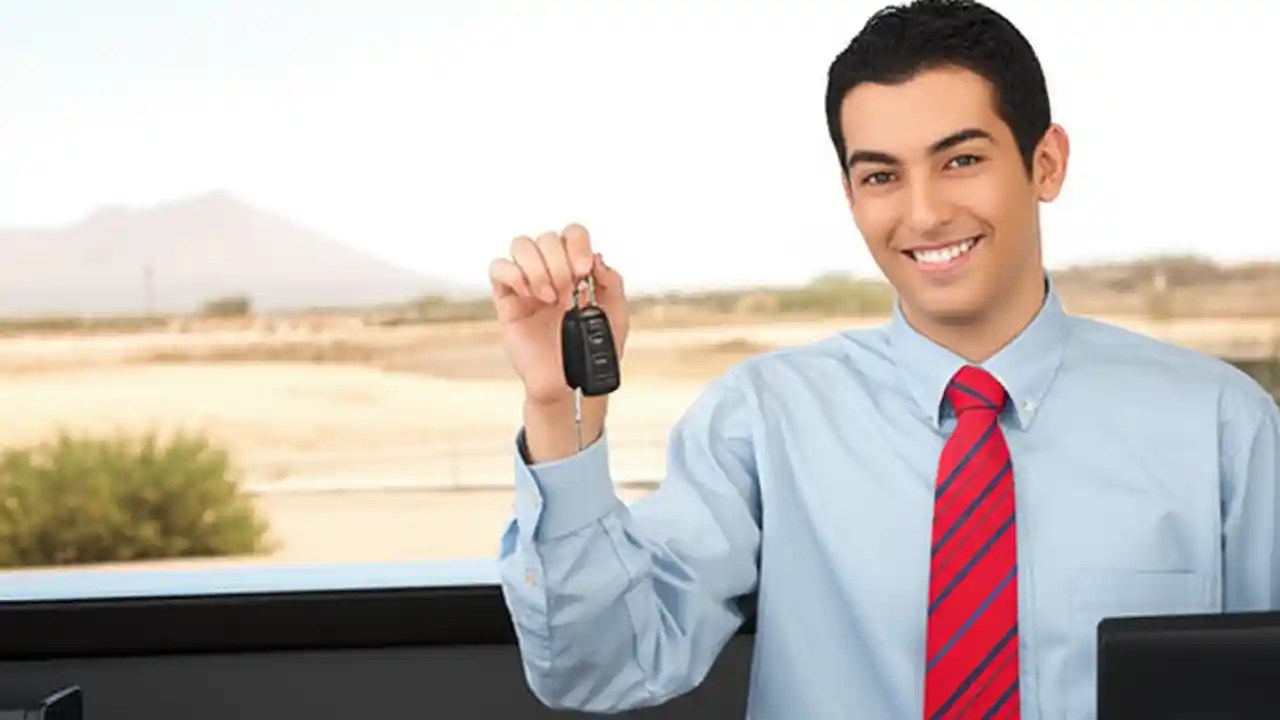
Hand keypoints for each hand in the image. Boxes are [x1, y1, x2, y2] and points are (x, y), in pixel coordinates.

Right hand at [488, 223, 629, 407]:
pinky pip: (498, 268)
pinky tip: (529, 296)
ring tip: (550, 298)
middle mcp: (551, 271)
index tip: (584, 271)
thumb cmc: (591, 348)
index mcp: (576, 268)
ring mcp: (527, 283)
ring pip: (521, 245)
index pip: (572, 234)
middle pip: (547, 237)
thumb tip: (597, 259)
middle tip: (568, 292)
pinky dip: (513, 274)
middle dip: (560, 262)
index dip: (578, 245)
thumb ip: (612, 283)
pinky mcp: (506, 300)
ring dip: (537, 268)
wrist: (568, 381)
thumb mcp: (616, 315)